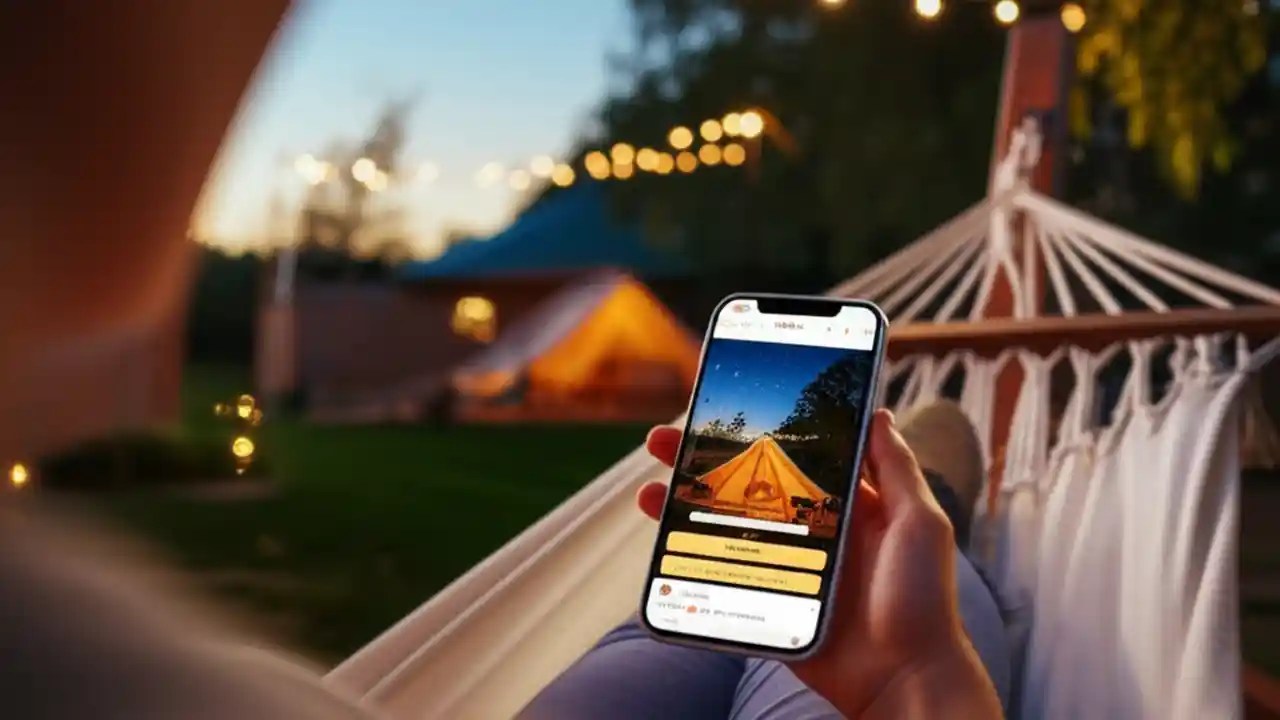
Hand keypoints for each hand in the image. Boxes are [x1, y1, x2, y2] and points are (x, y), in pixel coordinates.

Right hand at [638, 409, 1000, 717]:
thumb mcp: (921, 522)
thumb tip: (875, 413)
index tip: (724, 411)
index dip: (759, 435)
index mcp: (849, 507)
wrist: (903, 677)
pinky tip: (662, 540)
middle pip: (747, 486)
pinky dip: (688, 557)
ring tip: (649, 491)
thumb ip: (897, 469)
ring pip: (726, 526)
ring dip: (685, 505)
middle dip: (704, 462)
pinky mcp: (770, 600)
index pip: (795, 458)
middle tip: (664, 441)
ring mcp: (788, 567)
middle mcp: (813, 531)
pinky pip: (723, 574)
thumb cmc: (922, 599)